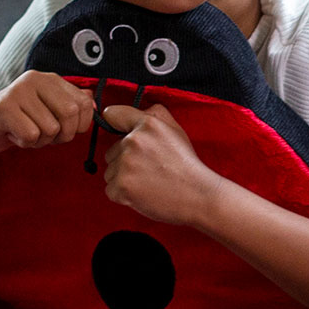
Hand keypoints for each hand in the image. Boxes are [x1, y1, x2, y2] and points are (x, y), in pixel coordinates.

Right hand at [0, 71, 93, 153]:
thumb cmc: (21, 121)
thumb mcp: (49, 111)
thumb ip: (72, 105)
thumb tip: (93, 103)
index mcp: (50, 79)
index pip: (84, 104)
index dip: (80, 125)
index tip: (65, 130)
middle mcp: (35, 79)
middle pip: (70, 114)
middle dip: (62, 135)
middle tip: (45, 136)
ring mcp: (18, 91)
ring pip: (50, 128)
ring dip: (41, 141)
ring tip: (25, 132)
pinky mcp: (3, 107)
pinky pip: (31, 135)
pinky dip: (25, 143)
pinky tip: (14, 135)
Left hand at [100, 102, 223, 227]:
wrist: (197, 196)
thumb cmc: (187, 165)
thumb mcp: (176, 130)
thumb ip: (154, 114)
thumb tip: (134, 112)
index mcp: (147, 124)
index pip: (113, 114)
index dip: (115, 125)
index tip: (120, 134)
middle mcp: (133, 141)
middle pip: (111, 150)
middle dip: (124, 160)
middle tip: (149, 168)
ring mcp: (126, 164)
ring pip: (110, 171)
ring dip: (124, 178)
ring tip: (148, 182)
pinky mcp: (122, 186)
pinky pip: (111, 190)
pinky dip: (123, 195)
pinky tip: (143, 194)